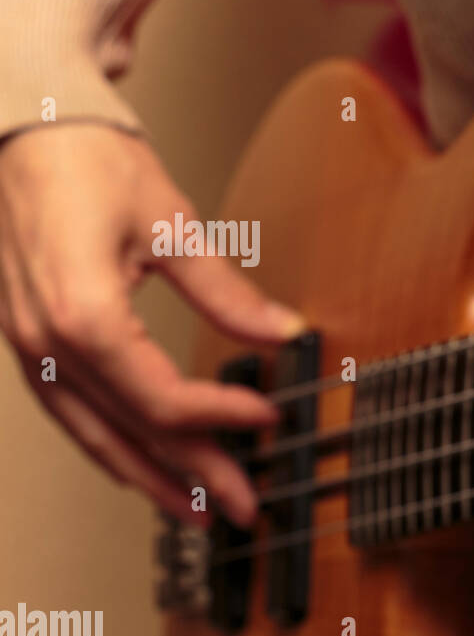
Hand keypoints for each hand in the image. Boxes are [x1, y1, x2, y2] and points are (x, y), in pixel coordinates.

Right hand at [0, 124, 304, 526]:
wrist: (18, 123)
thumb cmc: (84, 159)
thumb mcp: (170, 220)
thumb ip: (226, 290)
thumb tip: (284, 333)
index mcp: (82, 313)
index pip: (162, 398)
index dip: (221, 417)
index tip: (271, 418)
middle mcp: (46, 341)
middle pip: (132, 430)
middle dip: (196, 474)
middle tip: (246, 508)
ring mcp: (29, 346)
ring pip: (93, 436)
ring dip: (150, 479)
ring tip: (200, 512)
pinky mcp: (28, 340)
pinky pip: (70, 414)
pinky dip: (110, 447)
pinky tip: (142, 468)